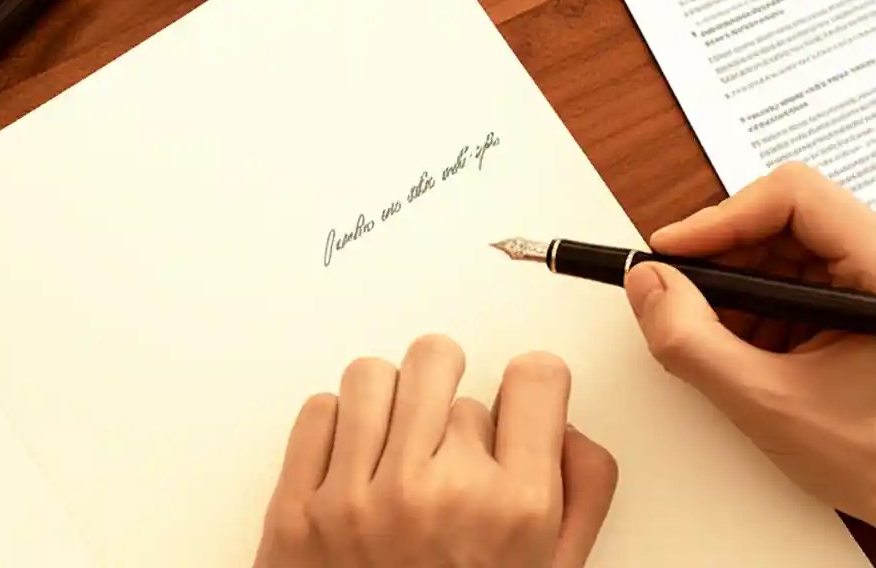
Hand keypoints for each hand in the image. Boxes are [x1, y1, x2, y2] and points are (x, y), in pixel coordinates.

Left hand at [252, 335, 617, 567]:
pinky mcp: (295, 512)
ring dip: (390, 405)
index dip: (530, 390)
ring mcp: (358, 500)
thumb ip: (581, 491)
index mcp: (514, 510)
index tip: (518, 407)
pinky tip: (355, 469)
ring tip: (396, 448)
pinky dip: (336, 432)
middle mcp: (439, 493)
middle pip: (446, 364)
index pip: (536, 375)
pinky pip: (318, 411)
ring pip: (375, 375)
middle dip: (451, 404)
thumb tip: (562, 423)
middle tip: (446, 446)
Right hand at [622, 163, 875, 529]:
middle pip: (784, 213)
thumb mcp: (765, 404)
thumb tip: (647, 281)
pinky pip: (799, 259)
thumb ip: (691, 341)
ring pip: (784, 236)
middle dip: (724, 258)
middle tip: (681, 304)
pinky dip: (762, 296)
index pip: (793, 196)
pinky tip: (755, 342)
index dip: (719, 219)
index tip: (670, 255)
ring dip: (741, 283)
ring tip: (723, 338)